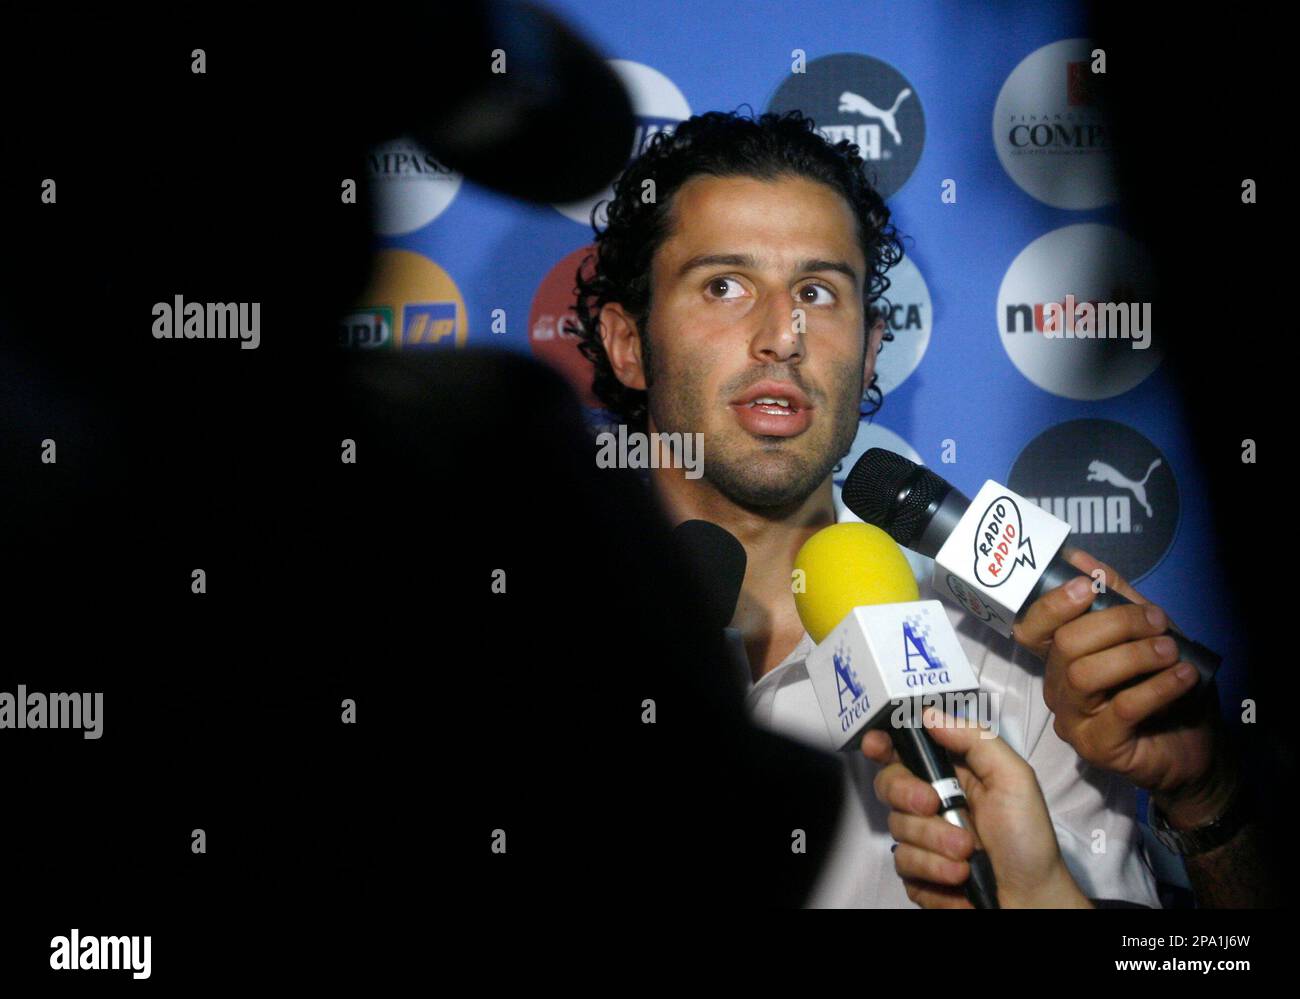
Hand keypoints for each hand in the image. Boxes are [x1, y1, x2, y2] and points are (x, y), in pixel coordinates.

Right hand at [862, 707, 1092, 907]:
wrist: (1032, 900)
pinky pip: (904, 864)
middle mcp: (930, 803)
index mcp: (951, 774)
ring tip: (969, 856)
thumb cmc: (1028, 839)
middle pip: (889, 784)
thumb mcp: (1014, 779)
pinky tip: (959, 877)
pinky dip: (933, 872)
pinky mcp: (917, 873)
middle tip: (934, 805)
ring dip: (935, 843)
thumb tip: (930, 714)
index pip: (905, 750)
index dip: (882, 743)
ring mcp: (921, 839)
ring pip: (897, 828)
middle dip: (908, 794)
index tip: (875, 744)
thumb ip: (975, 740)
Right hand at [1014, 546, 1234, 827]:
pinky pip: (1121, 708)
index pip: (1031, 629)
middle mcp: (1058, 688)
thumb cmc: (1166, 689)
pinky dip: (1157, 686)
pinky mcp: (1098, 747)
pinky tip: (1183, 677)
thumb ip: (1116, 598)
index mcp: (1061, 660)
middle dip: (1116, 624)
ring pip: (1085, 675)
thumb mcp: (1146, 634)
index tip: (1089, 585)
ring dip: (1135, 655)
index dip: (1052, 604)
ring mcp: (1073, 720)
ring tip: (1170, 652)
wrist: (1195, 750)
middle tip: (1157, 622)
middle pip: (1065, 645)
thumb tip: (1081, 558)